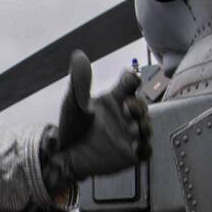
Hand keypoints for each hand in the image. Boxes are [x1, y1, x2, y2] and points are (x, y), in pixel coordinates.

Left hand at [44, 51, 151, 184]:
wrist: (65, 156)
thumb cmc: (71, 127)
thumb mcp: (74, 103)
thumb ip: (79, 82)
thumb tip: (78, 56)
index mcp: (114, 100)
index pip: (130, 85)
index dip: (132, 80)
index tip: (130, 81)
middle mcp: (125, 116)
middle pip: (141, 106)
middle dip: (139, 106)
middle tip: (128, 107)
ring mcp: (129, 135)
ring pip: (146, 127)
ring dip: (144, 126)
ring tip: (135, 128)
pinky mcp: (130, 154)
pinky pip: (145, 151)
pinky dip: (144, 149)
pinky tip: (136, 147)